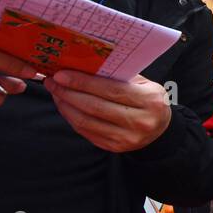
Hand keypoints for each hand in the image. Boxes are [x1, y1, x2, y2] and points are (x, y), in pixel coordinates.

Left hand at [46, 70, 171, 151]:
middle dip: (68, 93)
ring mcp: (126, 138)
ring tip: (55, 92)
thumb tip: (83, 65)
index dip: (83, 82)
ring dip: (66, 106)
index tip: (61, 74)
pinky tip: (65, 106)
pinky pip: (86, 131)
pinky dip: (71, 117)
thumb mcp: (143, 83)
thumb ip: (119, 76)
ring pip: (86, 121)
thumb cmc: (148, 100)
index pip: (110, 90)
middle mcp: (139, 121)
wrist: (160, 129)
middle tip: (52, 82)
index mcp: (148, 100)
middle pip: (95, 106)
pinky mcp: (114, 147)